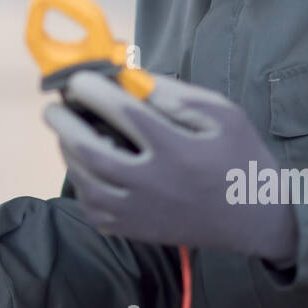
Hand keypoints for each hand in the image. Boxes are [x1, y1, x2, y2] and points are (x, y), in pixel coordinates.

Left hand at [44, 72, 297, 266]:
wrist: (254, 219)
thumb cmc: (240, 158)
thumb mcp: (222, 114)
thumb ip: (176, 95)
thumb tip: (129, 77)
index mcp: (177, 150)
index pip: (123, 113)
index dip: (93, 91)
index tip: (78, 78)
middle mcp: (153, 183)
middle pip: (91, 151)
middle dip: (64, 123)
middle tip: (53, 106)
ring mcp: (139, 211)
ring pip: (85, 180)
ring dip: (67, 150)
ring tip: (66, 129)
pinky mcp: (133, 230)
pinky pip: (92, 205)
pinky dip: (79, 179)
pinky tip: (83, 161)